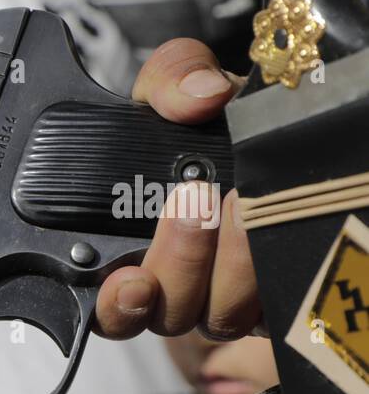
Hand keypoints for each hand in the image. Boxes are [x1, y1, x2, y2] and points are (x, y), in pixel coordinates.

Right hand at [95, 39, 257, 340]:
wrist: (277, 126)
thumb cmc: (219, 121)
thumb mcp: (183, 83)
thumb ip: (172, 75)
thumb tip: (197, 96)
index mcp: (134, 251)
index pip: (111, 309)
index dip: (116, 308)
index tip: (130, 283)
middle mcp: (179, 284)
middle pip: (165, 315)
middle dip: (178, 264)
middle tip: (192, 202)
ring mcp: (230, 295)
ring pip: (220, 318)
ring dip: (227, 266)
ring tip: (238, 202)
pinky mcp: (281, 296)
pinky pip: (275, 313)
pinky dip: (270, 279)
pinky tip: (270, 233)